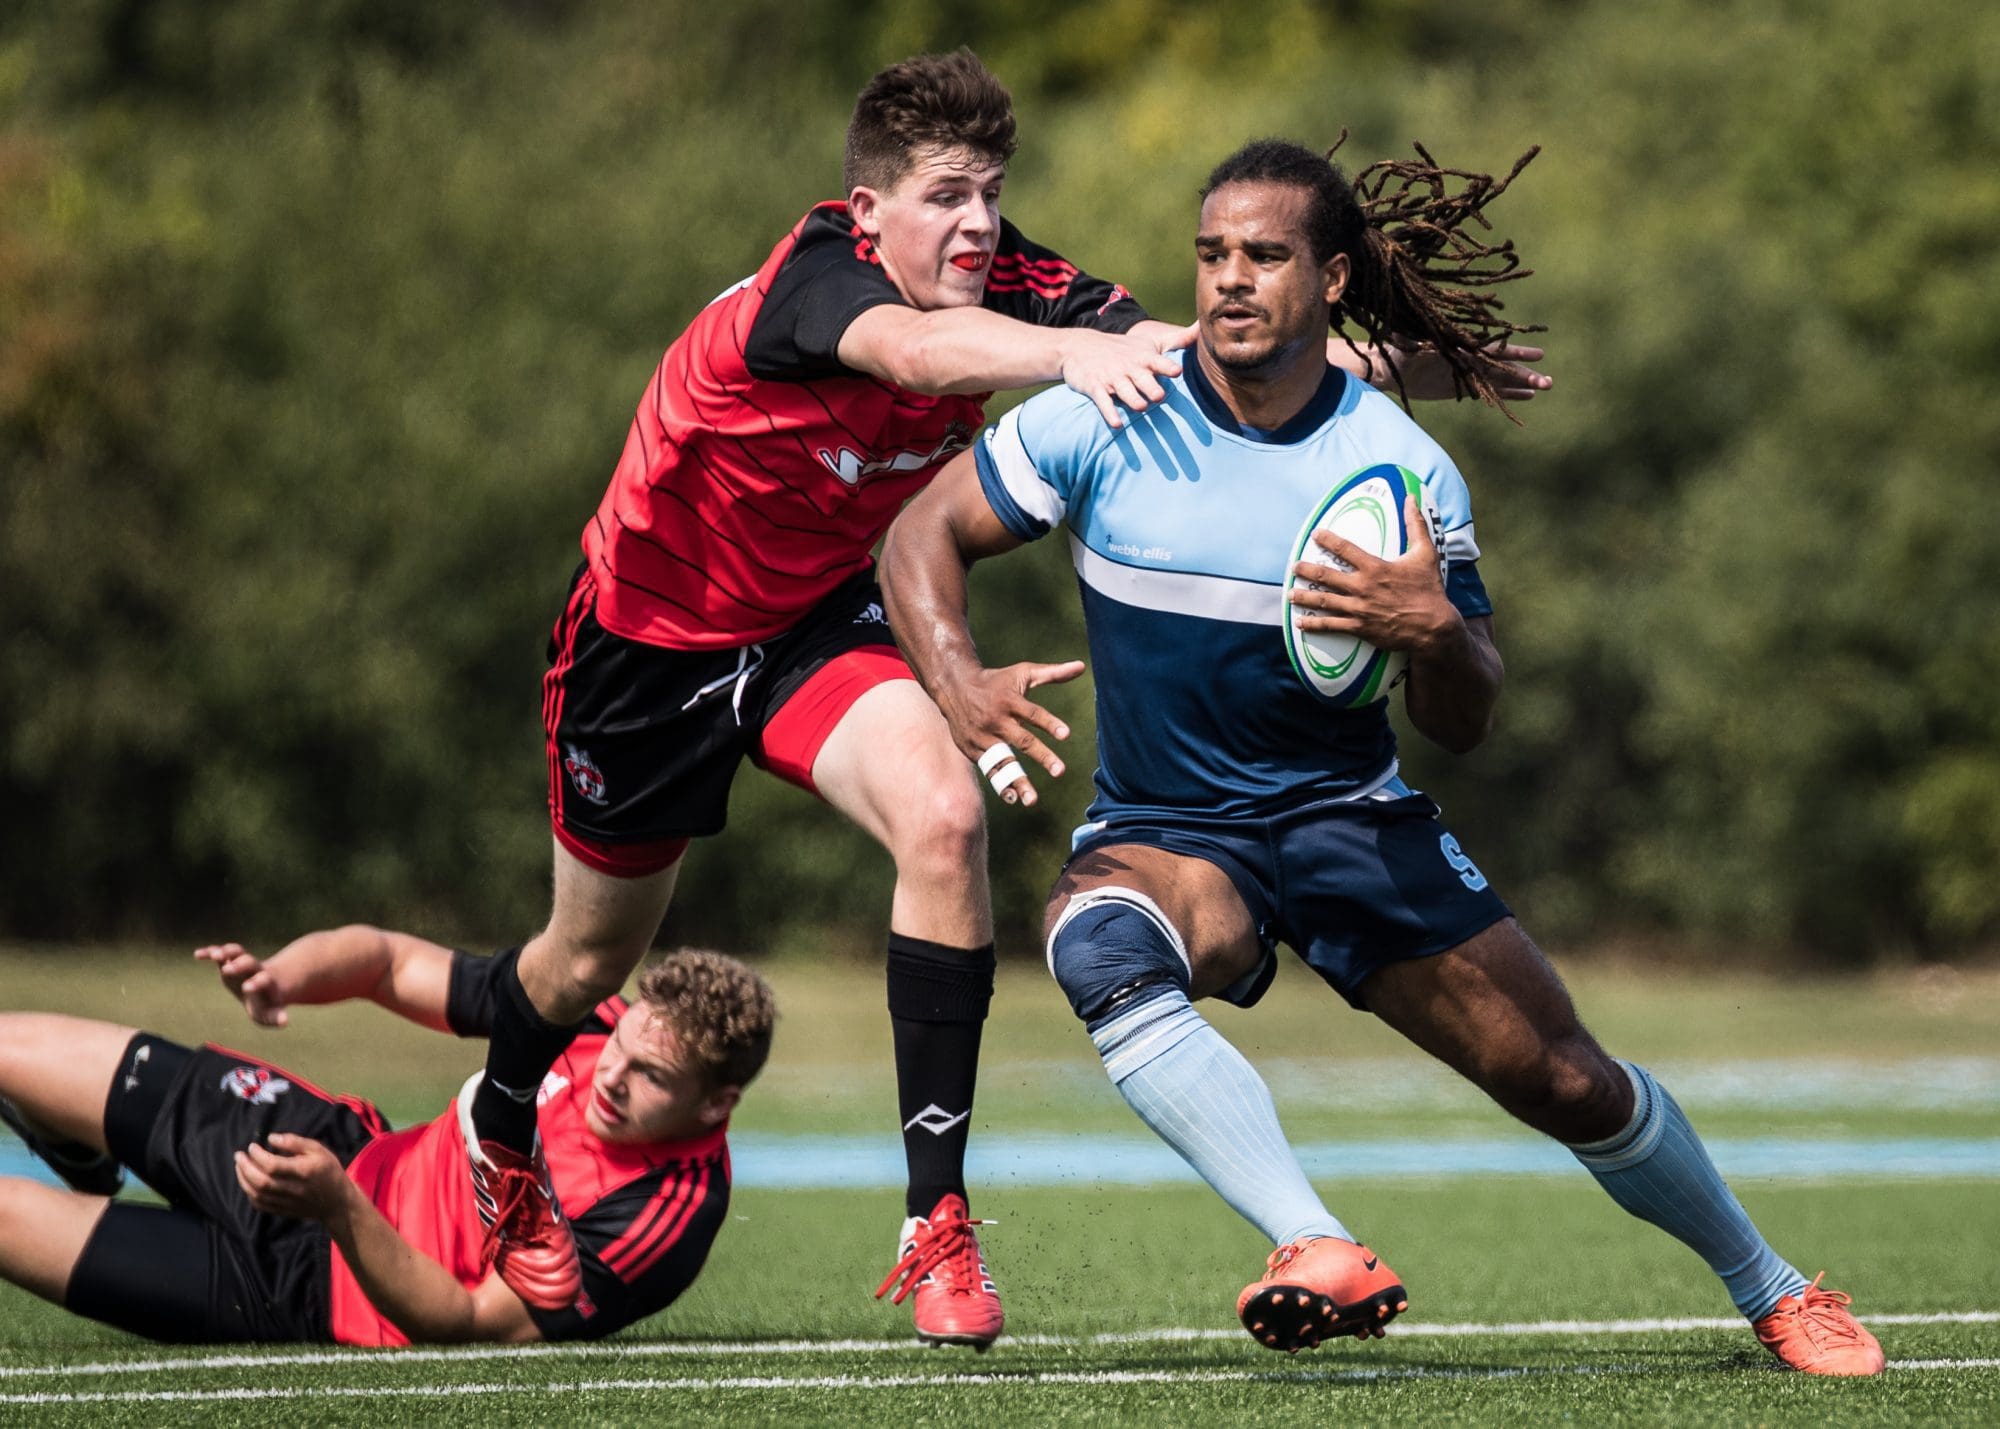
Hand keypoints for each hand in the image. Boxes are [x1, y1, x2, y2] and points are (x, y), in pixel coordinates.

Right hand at [195, 942, 289, 1026]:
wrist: (269, 984)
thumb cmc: (268, 1004)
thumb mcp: (271, 1012)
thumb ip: (276, 1016)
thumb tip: (284, 1022)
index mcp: (267, 982)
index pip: (263, 980)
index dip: (257, 982)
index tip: (248, 987)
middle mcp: (255, 970)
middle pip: (249, 962)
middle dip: (240, 965)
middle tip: (228, 969)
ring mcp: (242, 963)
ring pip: (237, 952)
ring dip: (226, 952)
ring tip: (215, 955)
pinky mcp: (230, 961)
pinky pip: (220, 953)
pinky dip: (210, 952)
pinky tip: (198, 954)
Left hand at [233, 1133, 348, 1220]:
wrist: (337, 1202)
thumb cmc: (328, 1170)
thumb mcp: (318, 1150)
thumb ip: (295, 1142)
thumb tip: (271, 1138)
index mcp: (303, 1171)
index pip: (273, 1165)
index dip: (258, 1155)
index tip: (252, 1146)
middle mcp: (293, 1188)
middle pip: (261, 1181)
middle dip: (245, 1167)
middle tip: (239, 1155)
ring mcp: (287, 1202)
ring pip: (257, 1194)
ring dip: (243, 1180)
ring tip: (239, 1166)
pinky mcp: (283, 1211)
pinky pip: (260, 1205)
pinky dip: (249, 1194)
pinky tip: (247, 1182)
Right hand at [939, 659, 1087, 806]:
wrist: (955, 687)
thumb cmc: (997, 681)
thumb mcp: (1022, 673)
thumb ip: (1052, 673)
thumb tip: (1082, 666)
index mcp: (1010, 701)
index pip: (1033, 713)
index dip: (1049, 723)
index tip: (1066, 735)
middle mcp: (996, 720)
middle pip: (1021, 740)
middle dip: (1041, 756)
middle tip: (1059, 771)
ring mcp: (983, 737)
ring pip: (1003, 761)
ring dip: (1018, 780)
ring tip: (1032, 800)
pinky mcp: (973, 750)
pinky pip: (989, 769)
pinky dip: (1000, 783)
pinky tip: (1013, 798)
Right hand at [1060, 323, 1196, 428]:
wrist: (1080, 347)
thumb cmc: (1123, 349)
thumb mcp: (1150, 342)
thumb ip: (1179, 339)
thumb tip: (1203, 326)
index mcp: (1144, 358)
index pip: (1158, 362)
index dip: (1167, 367)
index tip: (1177, 371)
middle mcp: (1129, 368)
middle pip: (1143, 380)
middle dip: (1151, 388)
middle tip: (1159, 395)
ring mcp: (1112, 378)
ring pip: (1125, 391)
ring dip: (1133, 400)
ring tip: (1142, 407)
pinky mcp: (1095, 387)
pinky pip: (1103, 402)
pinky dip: (1109, 413)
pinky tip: (1117, 423)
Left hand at [1290, 497, 1460, 651]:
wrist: (1433, 626)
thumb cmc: (1429, 589)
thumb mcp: (1426, 553)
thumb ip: (1415, 525)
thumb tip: (1412, 498)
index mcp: (1375, 568)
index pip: (1345, 549)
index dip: (1328, 540)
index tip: (1315, 534)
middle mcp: (1362, 587)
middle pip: (1326, 576)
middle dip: (1306, 570)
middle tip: (1293, 567)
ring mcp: (1359, 609)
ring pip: (1324, 601)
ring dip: (1305, 598)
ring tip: (1290, 594)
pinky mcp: (1359, 628)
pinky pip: (1332, 626)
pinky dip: (1315, 625)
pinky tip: (1301, 624)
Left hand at [1362, 340, 1550, 402]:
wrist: (1390, 369)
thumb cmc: (1396, 352)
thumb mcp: (1403, 345)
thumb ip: (1410, 340)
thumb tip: (1408, 337)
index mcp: (1462, 347)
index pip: (1494, 350)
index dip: (1516, 353)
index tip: (1539, 354)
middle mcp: (1469, 359)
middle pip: (1504, 367)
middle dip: (1526, 373)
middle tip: (1550, 380)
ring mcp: (1468, 373)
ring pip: (1502, 379)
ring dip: (1524, 383)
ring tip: (1546, 386)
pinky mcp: (1462, 387)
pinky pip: (1490, 392)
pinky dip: (1509, 394)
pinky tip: (1528, 396)